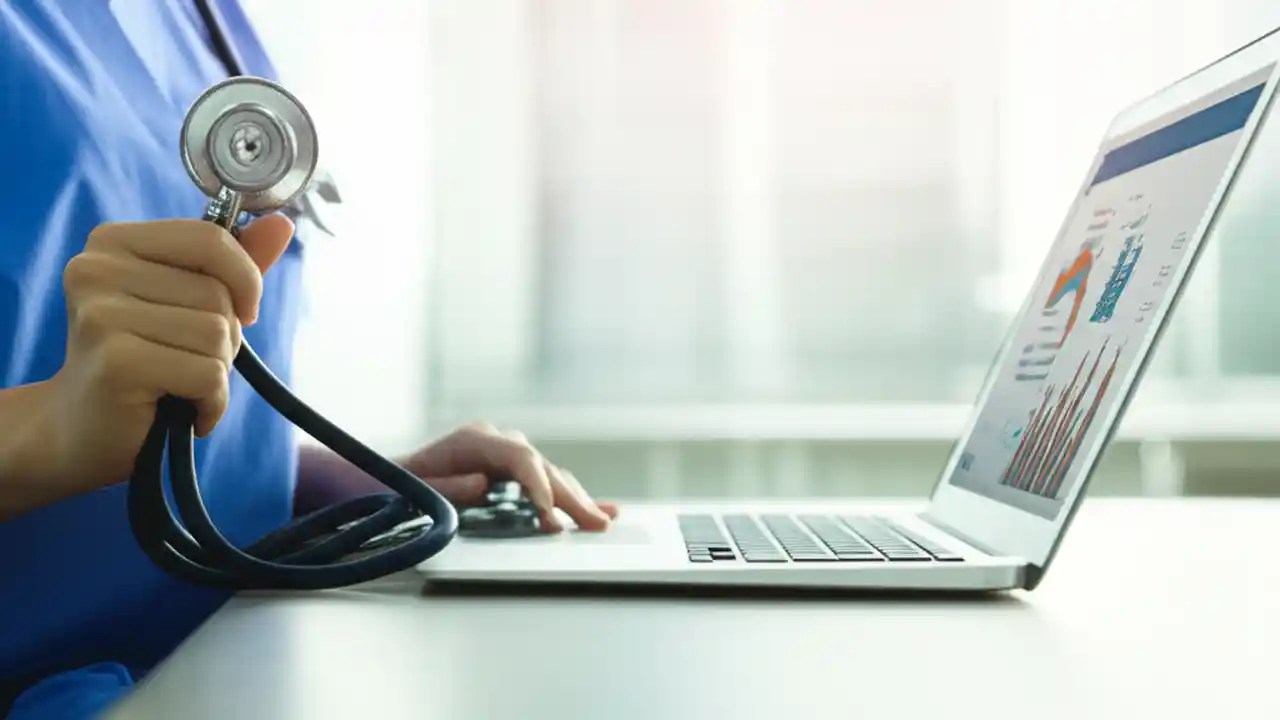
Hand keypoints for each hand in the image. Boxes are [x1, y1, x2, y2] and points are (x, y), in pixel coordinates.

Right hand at [47, 216, 294, 490]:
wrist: (83, 430)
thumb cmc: (143, 361)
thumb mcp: (187, 302)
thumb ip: (233, 264)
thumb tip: (281, 224)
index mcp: (113, 241)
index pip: (211, 239)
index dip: (245, 279)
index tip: (241, 312)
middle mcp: (96, 269)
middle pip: (218, 293)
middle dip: (226, 337)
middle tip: (188, 361)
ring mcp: (100, 315)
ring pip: (217, 334)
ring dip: (217, 371)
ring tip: (181, 385)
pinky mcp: (115, 362)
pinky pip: (208, 375)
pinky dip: (211, 401)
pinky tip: (185, 410)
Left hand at [398, 423, 618, 532]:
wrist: (385, 479)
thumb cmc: (398, 487)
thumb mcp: (417, 488)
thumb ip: (450, 485)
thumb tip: (485, 484)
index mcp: (474, 440)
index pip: (519, 457)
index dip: (538, 484)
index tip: (550, 513)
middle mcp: (495, 440)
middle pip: (542, 466)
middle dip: (570, 497)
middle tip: (593, 524)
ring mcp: (505, 453)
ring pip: (549, 474)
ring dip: (575, 500)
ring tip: (602, 521)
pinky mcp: (510, 469)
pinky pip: (544, 481)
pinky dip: (568, 497)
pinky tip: (601, 508)